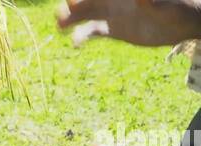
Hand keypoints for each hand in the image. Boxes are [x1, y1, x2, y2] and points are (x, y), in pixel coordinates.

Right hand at [58, 0, 200, 46]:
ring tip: (60, 27)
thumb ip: (151, 3)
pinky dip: (82, 37)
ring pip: (85, 14)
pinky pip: (92, 31)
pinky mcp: (113, 29)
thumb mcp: (165, 6)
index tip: (75, 0)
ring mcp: (112, 13)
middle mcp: (114, 0)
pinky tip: (75, 44)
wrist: (183, 24)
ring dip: (71, 19)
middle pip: (88, 0)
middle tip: (64, 10)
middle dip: (74, 4)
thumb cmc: (180, 8)